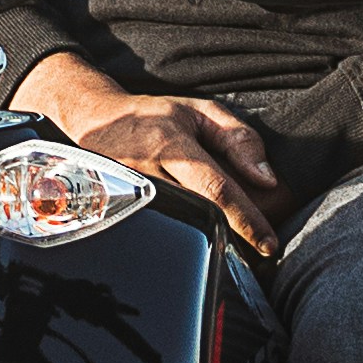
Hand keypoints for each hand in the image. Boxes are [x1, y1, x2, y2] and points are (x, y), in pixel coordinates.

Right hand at [8, 52, 280, 245]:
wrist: (92, 118)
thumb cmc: (154, 116)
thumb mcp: (201, 112)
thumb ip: (239, 139)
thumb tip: (268, 179)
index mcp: (172, 145)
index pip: (216, 189)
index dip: (246, 219)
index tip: (269, 244)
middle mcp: (149, 172)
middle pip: (199, 214)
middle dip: (233, 235)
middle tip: (260, 250)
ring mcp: (130, 195)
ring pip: (179, 227)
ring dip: (210, 239)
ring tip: (233, 245)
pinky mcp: (118, 210)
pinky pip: (159, 230)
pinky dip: (184, 238)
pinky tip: (197, 239)